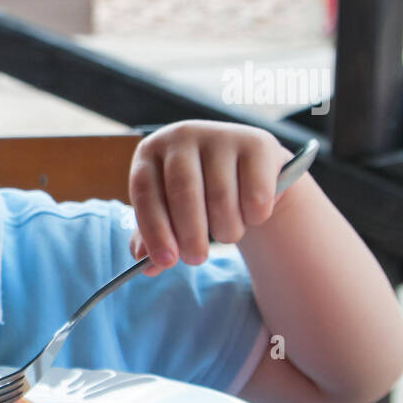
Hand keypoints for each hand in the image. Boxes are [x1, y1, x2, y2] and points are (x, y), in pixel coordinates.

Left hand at [126, 121, 289, 276]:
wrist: (246, 174)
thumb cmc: (197, 197)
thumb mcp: (169, 214)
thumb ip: (154, 239)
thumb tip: (147, 267)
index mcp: (150, 153)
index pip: (145, 192)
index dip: (154, 230)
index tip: (165, 262)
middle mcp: (182, 136)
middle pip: (183, 191)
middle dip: (190, 234)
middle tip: (196, 259)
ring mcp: (220, 135)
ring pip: (221, 197)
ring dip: (225, 230)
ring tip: (226, 235)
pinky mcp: (257, 142)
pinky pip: (255, 194)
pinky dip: (253, 217)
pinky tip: (251, 216)